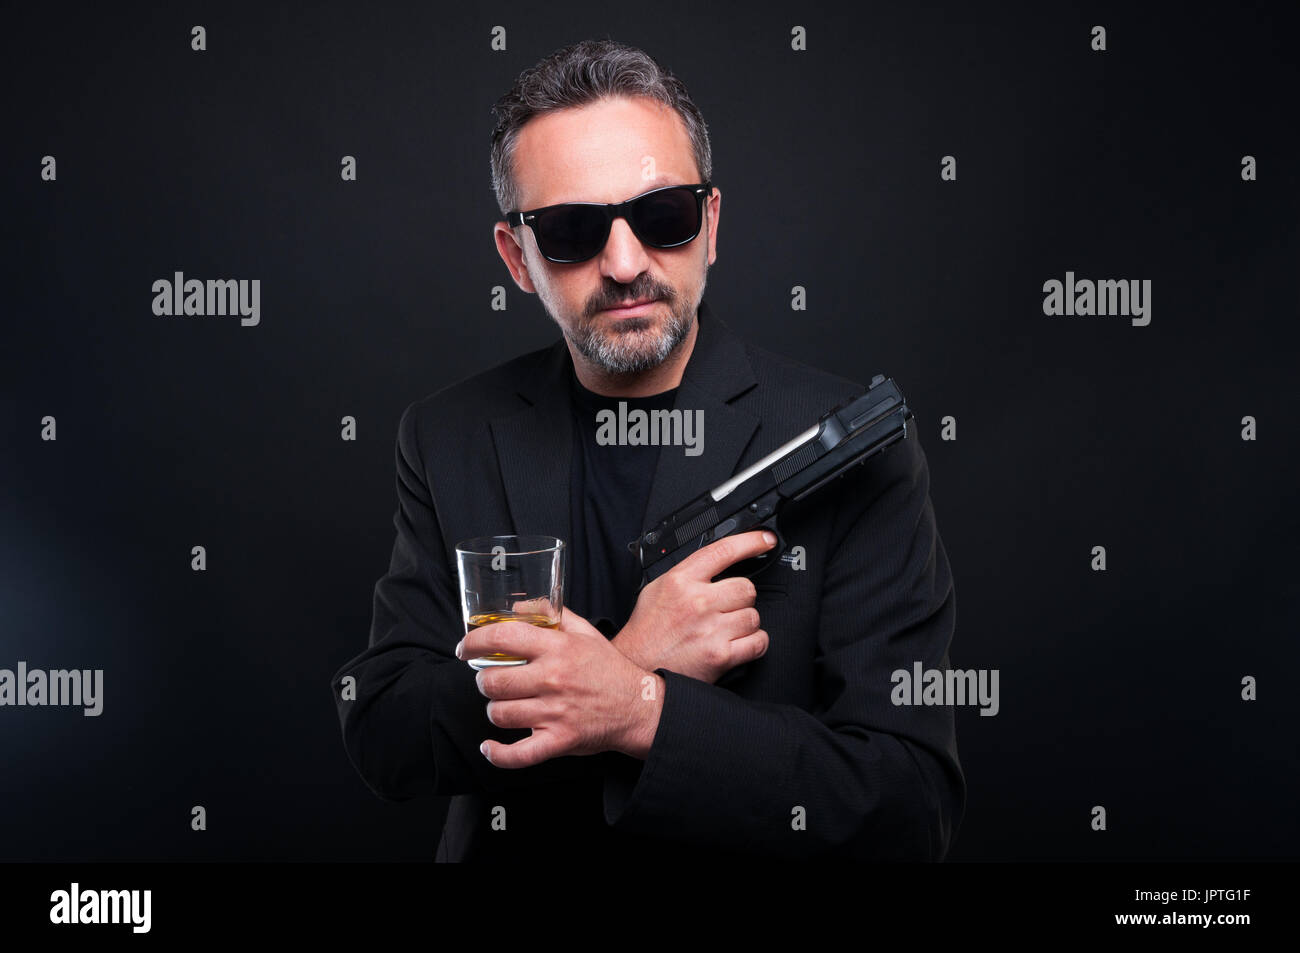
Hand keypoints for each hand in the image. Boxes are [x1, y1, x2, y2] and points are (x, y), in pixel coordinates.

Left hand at [458, 607, 664, 767]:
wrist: (639, 707)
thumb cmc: (609, 669)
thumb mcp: (585, 632)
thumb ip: (552, 614)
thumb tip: (519, 606)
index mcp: (558, 648)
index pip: (503, 638)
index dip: (474, 642)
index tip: (465, 648)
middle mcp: (553, 679)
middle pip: (494, 681)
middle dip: (484, 681)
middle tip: (491, 681)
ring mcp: (555, 712)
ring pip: (500, 714)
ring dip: (496, 710)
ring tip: (504, 706)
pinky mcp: (558, 740)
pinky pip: (518, 754)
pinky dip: (497, 754)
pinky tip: (489, 747)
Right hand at [612, 529, 773, 683]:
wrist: (636, 668)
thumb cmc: (646, 632)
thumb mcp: (658, 589)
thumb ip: (687, 575)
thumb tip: (717, 563)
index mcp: (680, 581)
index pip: (723, 551)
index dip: (751, 541)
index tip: (766, 540)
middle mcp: (697, 602)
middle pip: (746, 588)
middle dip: (741, 598)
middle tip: (725, 608)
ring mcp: (710, 629)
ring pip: (754, 616)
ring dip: (745, 623)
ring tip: (725, 629)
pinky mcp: (720, 655)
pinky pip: (758, 642)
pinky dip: (754, 644)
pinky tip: (738, 644)